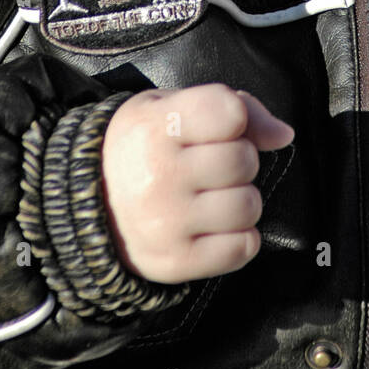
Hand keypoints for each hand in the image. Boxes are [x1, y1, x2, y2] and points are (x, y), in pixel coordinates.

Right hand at [100, 84, 293, 283]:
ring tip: (212, 196)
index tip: (217, 127)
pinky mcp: (175, 262)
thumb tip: (284, 135)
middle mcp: (159, 174)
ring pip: (248, 206)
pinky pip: (242, 248)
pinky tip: (215, 225)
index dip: (235, 118)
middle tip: (211, 166)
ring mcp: (166, 222)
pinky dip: (239, 237)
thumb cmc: (139, 146)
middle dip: (238, 160)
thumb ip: (233, 106)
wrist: (84, 204)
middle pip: (244, 161)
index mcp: (155, 125)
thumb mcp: (171, 107)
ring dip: (240, 199)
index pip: (230, 112)